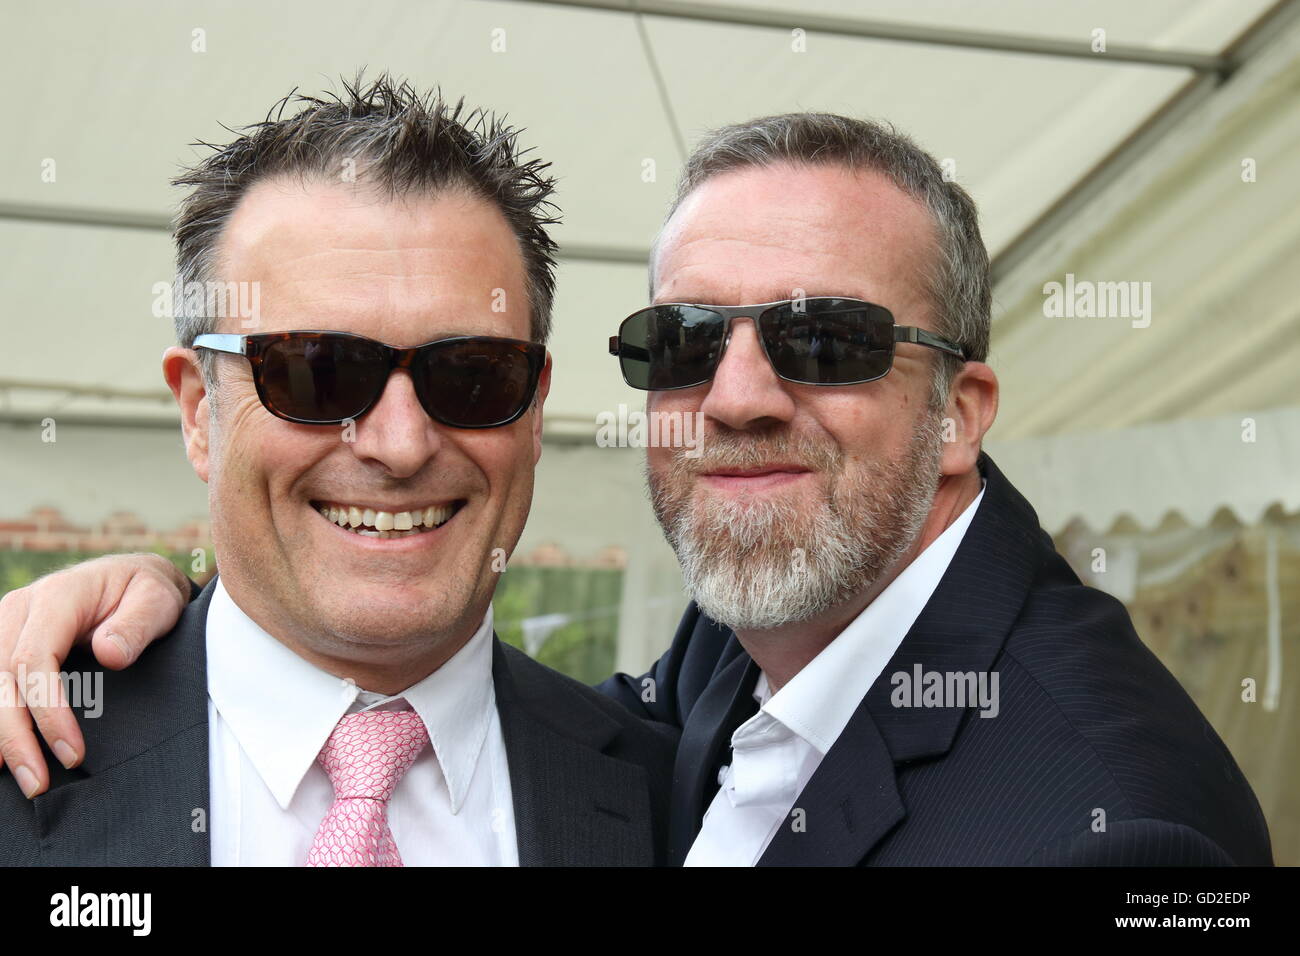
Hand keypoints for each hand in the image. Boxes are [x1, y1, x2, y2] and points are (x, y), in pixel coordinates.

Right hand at [0, 553, 189, 796]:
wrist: (132, 578)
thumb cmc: (146, 592)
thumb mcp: (158, 601)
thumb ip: (137, 626)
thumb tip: (109, 654)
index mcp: (58, 596)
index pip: (34, 658)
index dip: (47, 711)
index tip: (72, 754)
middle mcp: (21, 609)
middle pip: (0, 679)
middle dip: (15, 737)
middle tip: (38, 783)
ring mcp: (6, 625)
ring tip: (22, 778)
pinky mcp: (3, 644)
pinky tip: (2, 753)